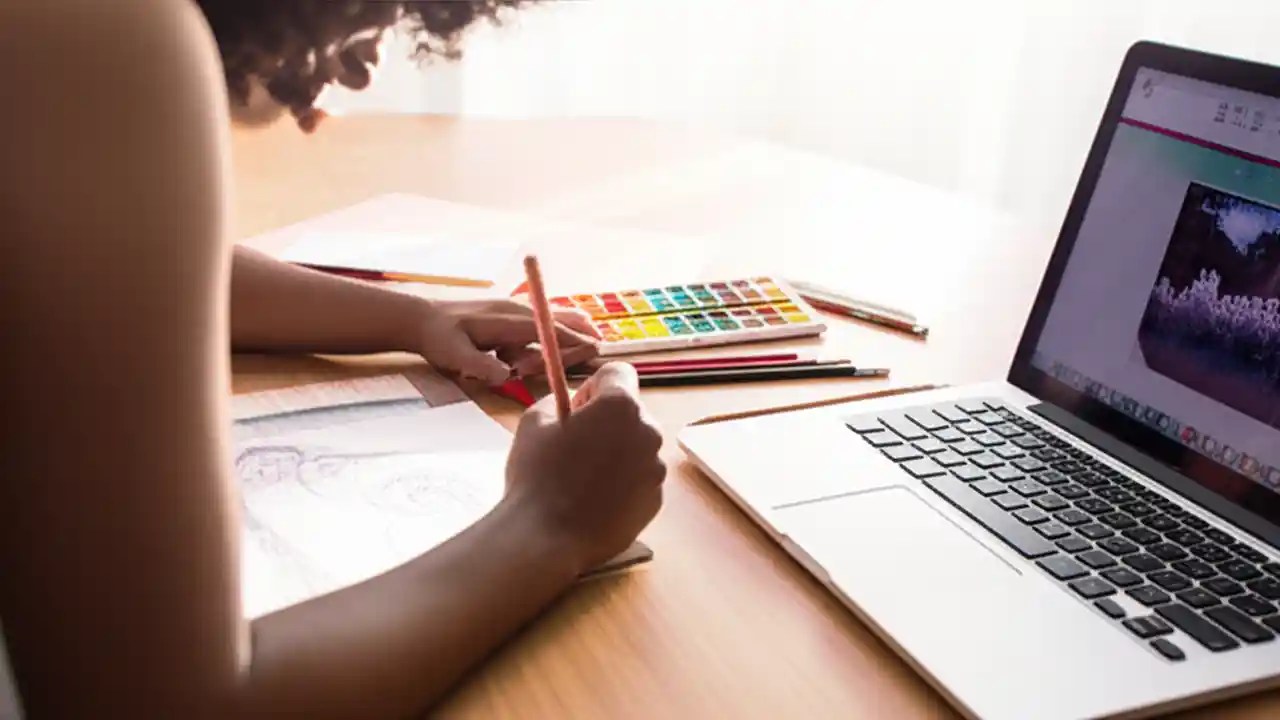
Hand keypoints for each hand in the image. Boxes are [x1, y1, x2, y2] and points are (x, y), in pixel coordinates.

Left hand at [410, 298, 600, 384]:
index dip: (574, 343)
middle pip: (569, 318)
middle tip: (558, 363)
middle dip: (577, 342)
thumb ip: (480, 366)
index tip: (589, 354)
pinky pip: (544, 326)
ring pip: (558, 322)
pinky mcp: (515, 316)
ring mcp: (519, 310)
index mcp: (510, 318)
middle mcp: (520, 310)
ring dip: (553, 348)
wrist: (420, 318)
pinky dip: (544, 344)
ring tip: (517, 368)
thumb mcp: (453, 355)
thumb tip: (507, 376)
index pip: (554, 329)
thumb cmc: (438, 336)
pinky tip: (516, 361)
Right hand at [504, 362, 664, 572]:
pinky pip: (641, 479)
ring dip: (617, 453)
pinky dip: (623, 484)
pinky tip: (595, 500)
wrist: (546, 538)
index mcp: (620, 405)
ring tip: (583, 478)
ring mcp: (656, 469)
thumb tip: (576, 404)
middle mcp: (649, 431)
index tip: (578, 409)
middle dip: (607, 421)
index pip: (619, 372)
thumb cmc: (536, 474)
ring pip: (637, 446)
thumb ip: (560, 400)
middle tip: (576, 446)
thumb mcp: (534, 420)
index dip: (595, 386)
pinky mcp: (655, 500)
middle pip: (631, 412)